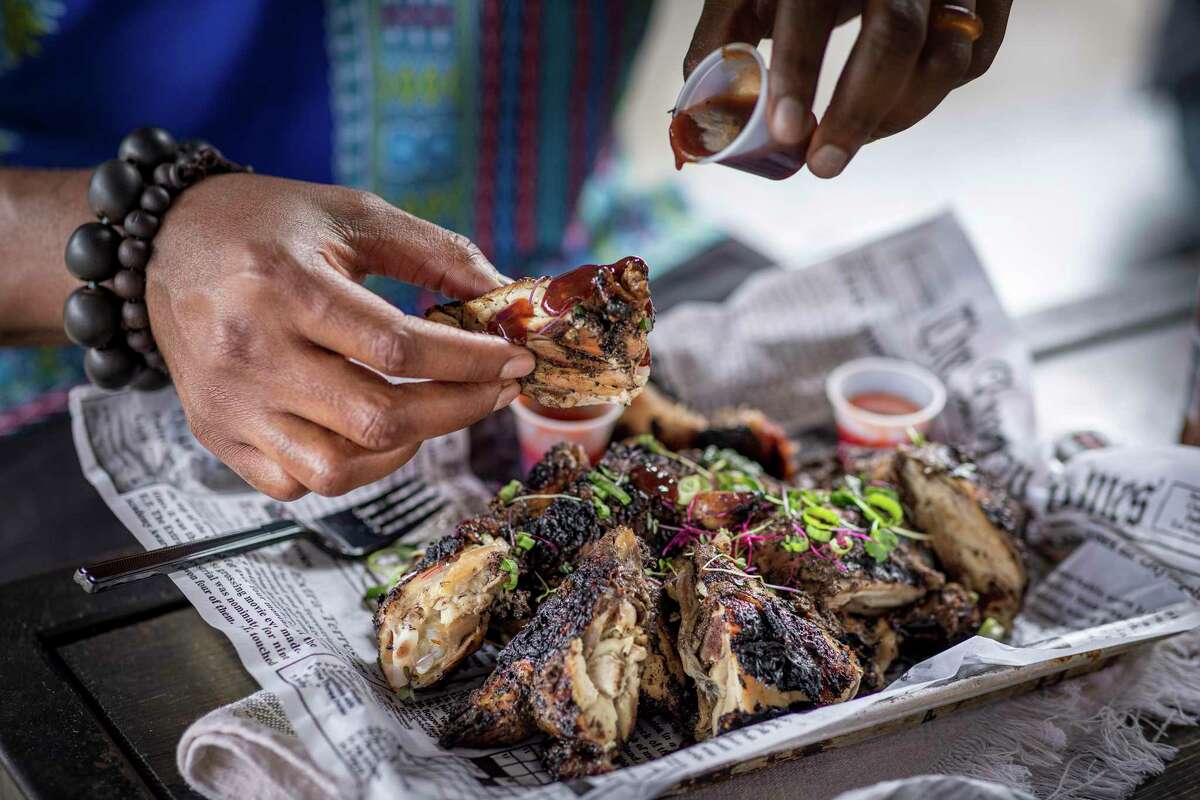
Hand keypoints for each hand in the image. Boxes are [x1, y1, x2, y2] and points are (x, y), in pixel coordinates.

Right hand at [147, 174, 534, 499]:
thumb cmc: (266, 224)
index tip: (517, 361)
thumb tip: (507, 296)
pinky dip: (350, 469)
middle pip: (376, 418)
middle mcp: (249, 353)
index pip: (397, 347)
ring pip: (338, 469)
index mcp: (282, 285)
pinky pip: (297, 485)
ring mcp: (229, 405)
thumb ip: (435, 252)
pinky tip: (372, 430)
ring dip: (406, 449)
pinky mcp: (217, 435)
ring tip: (435, 409)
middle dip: (457, 410)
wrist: (163, 244)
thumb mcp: (352, 214)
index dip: (470, 362)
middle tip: (498, 390)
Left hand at [686, 1, 1011, 177]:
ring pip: (946, 57)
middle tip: (822, 165)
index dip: (800, 69)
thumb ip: (723, 41)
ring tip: (847, 141)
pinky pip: (977, 59)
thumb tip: (698, 122)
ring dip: (897, 116)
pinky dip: (933, 96)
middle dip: (857, 114)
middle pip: (895, 38)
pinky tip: (890, 110)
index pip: (814, 6)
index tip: (787, 132)